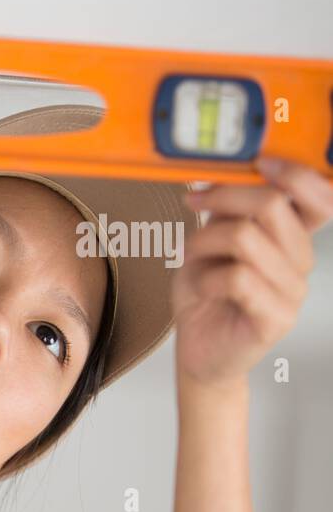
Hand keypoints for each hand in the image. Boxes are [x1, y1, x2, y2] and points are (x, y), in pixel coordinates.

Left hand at [172, 157, 332, 390]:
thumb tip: (226, 170)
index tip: (256, 163)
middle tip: (193, 203)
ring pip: (245, 237)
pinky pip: (237, 277)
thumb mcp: (213, 241)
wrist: (198, 349)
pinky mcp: (275, 318)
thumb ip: (228, 209)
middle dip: (222, 198)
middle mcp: (300, 262)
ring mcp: (292, 291)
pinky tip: (201, 288)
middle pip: (272, 205)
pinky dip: (206, 277)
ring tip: (191, 258)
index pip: (319, 197)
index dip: (293, 174)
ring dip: (203, 242)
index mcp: (292, 240)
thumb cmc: (207, 296)